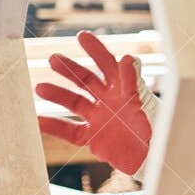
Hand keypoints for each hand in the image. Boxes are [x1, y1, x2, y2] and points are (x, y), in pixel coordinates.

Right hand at [36, 31, 156, 175]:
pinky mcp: (93, 138)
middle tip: (53, 59)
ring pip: (74, 103)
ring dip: (58, 95)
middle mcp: (109, 101)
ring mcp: (100, 119)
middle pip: (86, 80)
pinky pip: (69, 131)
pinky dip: (53, 126)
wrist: (155, 159)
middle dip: (70, 69)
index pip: (108, 65)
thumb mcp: (145, 104)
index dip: (95, 50)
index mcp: (124, 89)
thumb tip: (127, 57)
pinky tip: (37, 120)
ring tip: (40, 87)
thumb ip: (134, 83)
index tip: (82, 36)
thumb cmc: (157, 130)